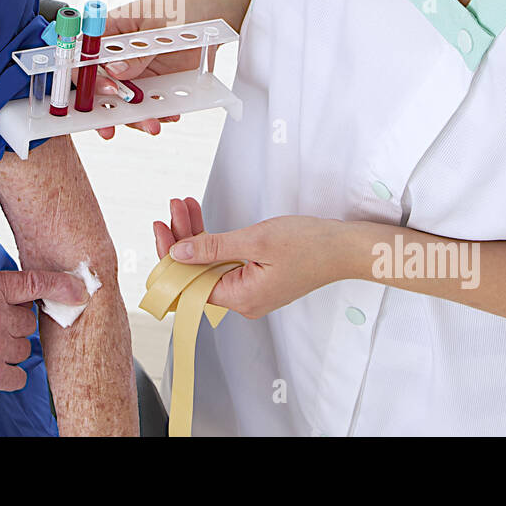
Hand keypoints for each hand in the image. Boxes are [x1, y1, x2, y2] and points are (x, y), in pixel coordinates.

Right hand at [90, 3, 220, 139]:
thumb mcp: (158, 25)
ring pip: (122, 103)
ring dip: (134, 117)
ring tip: (152, 124)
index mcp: (107, 35)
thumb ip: (137, 51)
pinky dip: (157, 114)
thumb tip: (116, 71)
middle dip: (103, 110)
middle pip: (98, 89)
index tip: (108, 90)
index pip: (83, 59)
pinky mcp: (152, 85)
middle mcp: (115, 58)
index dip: (88, 79)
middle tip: (111, 127)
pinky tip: (169, 114)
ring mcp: (133, 74)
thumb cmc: (178, 8)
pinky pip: (148, 106)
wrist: (209, 15)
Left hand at [153, 197, 352, 318]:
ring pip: (208, 264)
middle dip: (181, 238)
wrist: (345, 247)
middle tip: (172, 208)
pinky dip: (212, 240)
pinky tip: (200, 217)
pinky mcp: (256, 277)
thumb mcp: (256, 240)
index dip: (169, 258)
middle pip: (196, 272)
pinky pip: (224, 261)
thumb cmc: (311, 245)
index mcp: (240, 298)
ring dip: (195, 234)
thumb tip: (178, 252)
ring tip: (184, 205)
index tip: (160, 229)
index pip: (189, 285)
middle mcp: (242, 300)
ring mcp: (249, 289)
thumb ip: (213, 247)